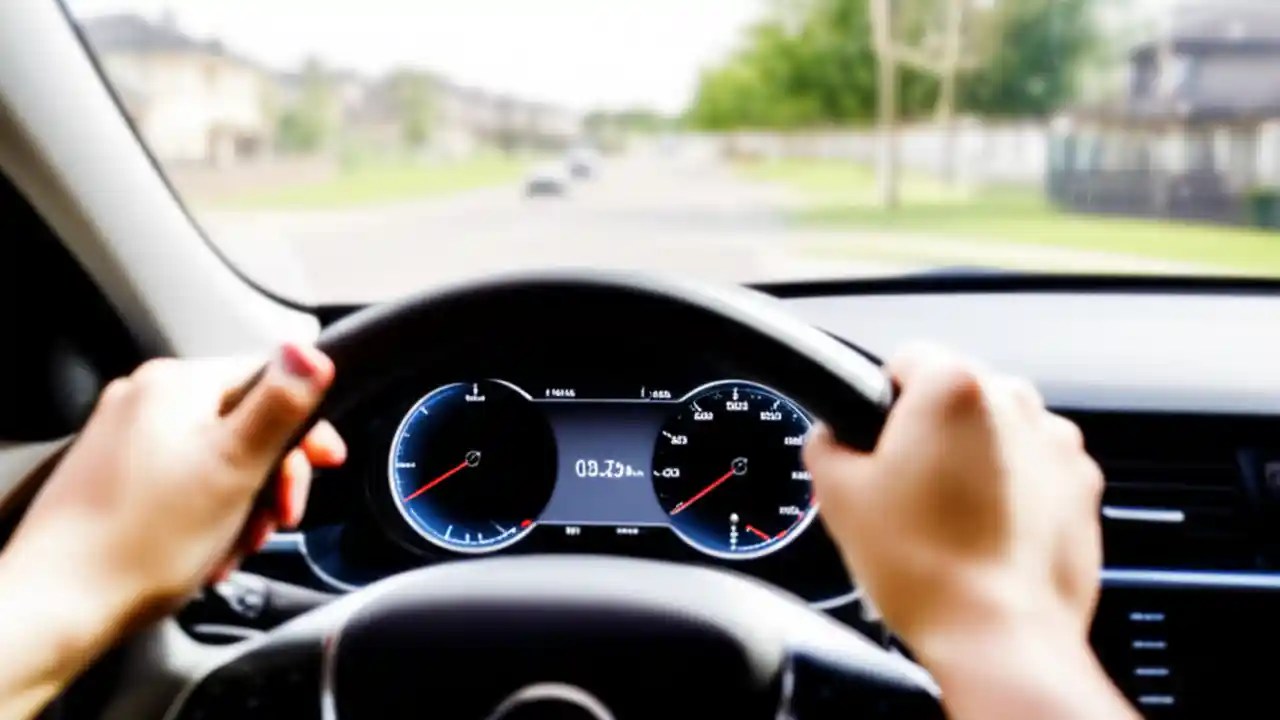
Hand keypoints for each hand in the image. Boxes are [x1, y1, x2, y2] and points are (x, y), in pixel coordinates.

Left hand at [2, 344, 344, 638]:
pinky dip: (208, 512)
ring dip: (242, 502)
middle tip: (278, 517)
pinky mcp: (114, 474)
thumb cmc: (142, 542)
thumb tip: (313, 352)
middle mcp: (144, 399)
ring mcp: (125, 436)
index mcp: (176, 385)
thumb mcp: (236, 466)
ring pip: (218, 457)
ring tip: (235, 543)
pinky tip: (208, 547)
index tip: (325, 464)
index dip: (304, 428)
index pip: (271, 379)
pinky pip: (185, 480)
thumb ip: (281, 403)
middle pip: (245, 421)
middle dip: (270, 477)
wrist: (60, 605)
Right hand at [804, 344, 1132, 718]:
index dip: (880, 402)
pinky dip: (1015, 491)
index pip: (904, 359)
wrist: (997, 636)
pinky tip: (986, 534)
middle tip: (904, 489)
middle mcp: (1015, 402)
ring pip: (1000, 432)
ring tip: (948, 518)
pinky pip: (1037, 471)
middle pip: (958, 395)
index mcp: (954, 386)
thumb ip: (826, 444)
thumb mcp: (839, 495)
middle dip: (932, 431)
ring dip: (976, 458)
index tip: (875, 441)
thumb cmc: (924, 566)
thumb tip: (833, 438)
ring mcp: (1058, 445)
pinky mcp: (1084, 488)